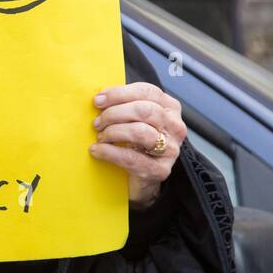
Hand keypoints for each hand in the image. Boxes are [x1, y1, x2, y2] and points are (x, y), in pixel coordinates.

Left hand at [88, 82, 185, 207]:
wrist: (143, 180)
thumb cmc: (136, 145)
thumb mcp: (134, 120)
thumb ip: (124, 105)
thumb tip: (99, 98)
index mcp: (170, 108)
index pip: (147, 92)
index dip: (120, 94)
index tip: (99, 100)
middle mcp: (174, 127)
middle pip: (143, 110)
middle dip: (114, 113)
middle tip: (98, 122)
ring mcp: (170, 149)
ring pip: (139, 131)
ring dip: (113, 132)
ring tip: (100, 137)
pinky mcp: (161, 170)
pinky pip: (131, 157)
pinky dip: (109, 152)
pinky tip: (97, 150)